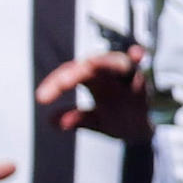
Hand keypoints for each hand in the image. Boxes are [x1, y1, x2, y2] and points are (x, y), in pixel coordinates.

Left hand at [36, 48, 151, 142]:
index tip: (42, 98)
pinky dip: (137, 58)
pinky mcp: (140, 81)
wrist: (140, 129)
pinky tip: (137, 53)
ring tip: (90, 65)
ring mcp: (124, 76)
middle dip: (75, 73)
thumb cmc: (115, 118)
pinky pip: (139, 68)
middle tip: (62, 83)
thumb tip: (51, 121)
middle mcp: (106, 73)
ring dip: (102, 63)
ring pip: (113, 62)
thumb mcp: (93, 121)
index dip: (55, 83)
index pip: (69, 73)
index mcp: (91, 79)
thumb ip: (75, 118)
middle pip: (89, 65)